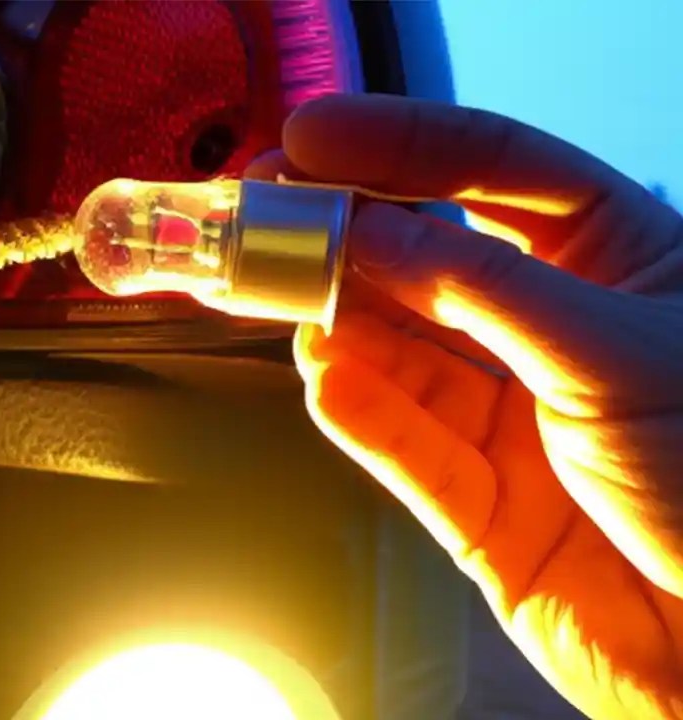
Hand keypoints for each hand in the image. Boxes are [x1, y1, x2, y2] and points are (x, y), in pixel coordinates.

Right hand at [266, 94, 682, 719]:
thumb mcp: (611, 351)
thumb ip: (479, 291)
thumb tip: (367, 237)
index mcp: (621, 260)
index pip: (495, 169)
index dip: (400, 144)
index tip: (311, 135)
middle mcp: (557, 331)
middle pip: (429, 262)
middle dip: (346, 238)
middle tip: (264, 219)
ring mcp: (515, 419)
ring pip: (402, 355)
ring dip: (339, 325)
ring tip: (279, 297)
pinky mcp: (481, 506)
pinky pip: (405, 449)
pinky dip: (359, 415)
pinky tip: (321, 379)